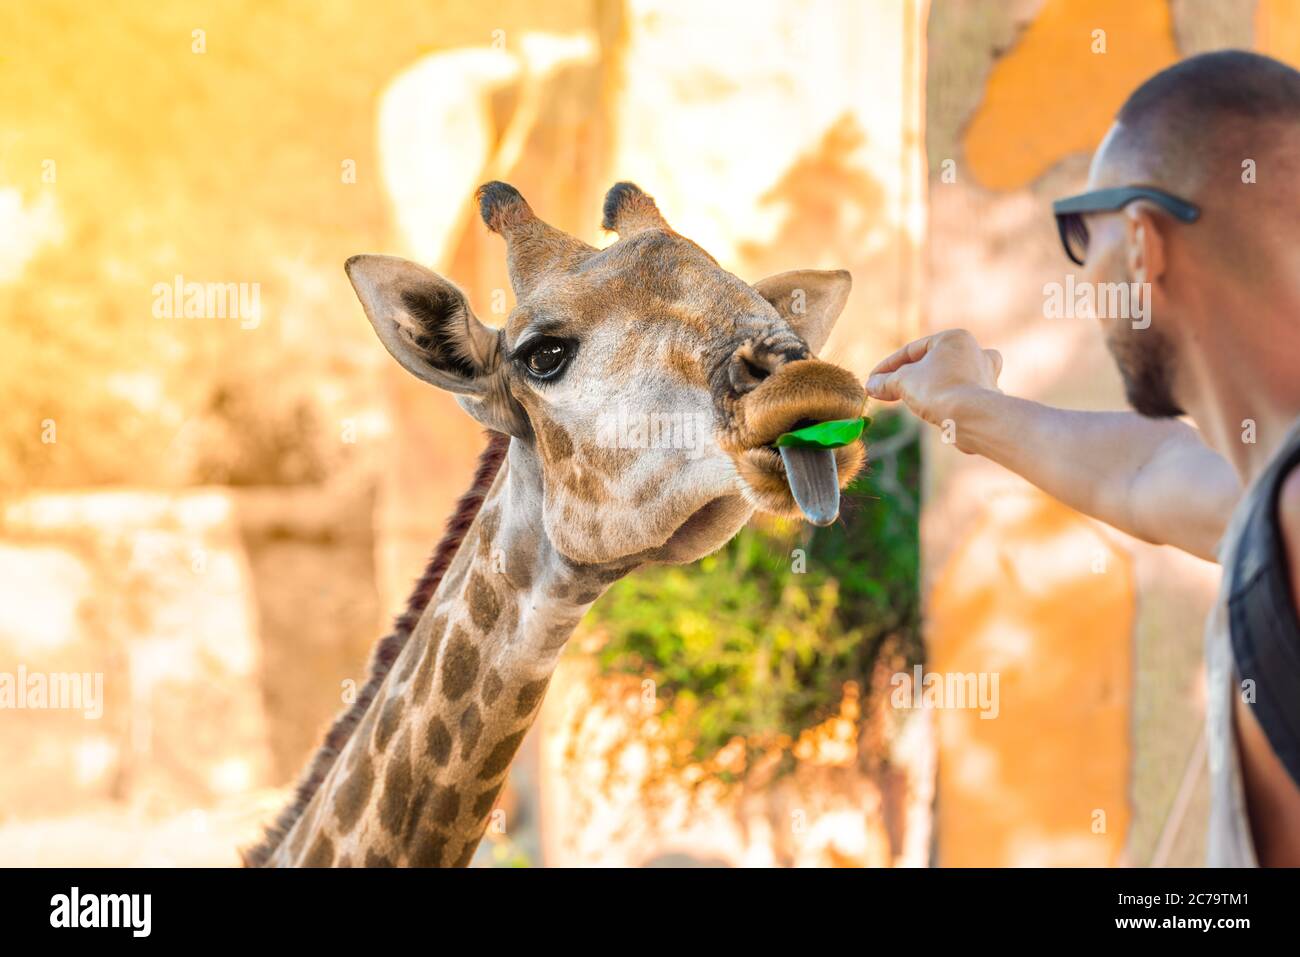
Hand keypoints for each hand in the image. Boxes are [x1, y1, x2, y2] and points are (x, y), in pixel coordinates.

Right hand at [866, 330, 1002, 433]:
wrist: (972, 417)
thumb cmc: (937, 389)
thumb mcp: (902, 382)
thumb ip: (885, 382)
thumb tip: (870, 386)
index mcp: (954, 338)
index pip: (912, 350)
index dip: (888, 366)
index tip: (873, 380)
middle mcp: (975, 351)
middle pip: (932, 362)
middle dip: (909, 376)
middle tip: (889, 389)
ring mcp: (985, 374)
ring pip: (950, 377)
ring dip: (931, 386)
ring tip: (913, 398)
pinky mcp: (988, 396)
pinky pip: (961, 394)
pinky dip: (947, 400)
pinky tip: (937, 409)